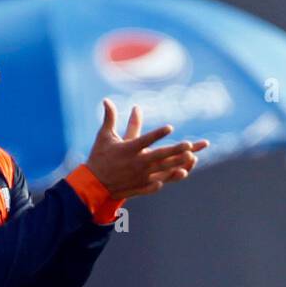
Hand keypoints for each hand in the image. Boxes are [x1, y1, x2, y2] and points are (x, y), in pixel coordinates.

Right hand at [84, 101, 208, 198]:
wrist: (93, 186)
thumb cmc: (99, 158)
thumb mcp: (104, 137)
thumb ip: (109, 118)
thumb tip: (106, 100)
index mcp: (127, 149)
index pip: (145, 140)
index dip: (157, 134)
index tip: (170, 127)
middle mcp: (136, 163)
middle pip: (159, 155)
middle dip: (175, 150)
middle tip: (189, 144)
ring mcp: (140, 176)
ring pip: (163, 169)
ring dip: (178, 163)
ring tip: (192, 157)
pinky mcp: (141, 186)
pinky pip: (157, 182)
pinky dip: (169, 178)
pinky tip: (181, 173)